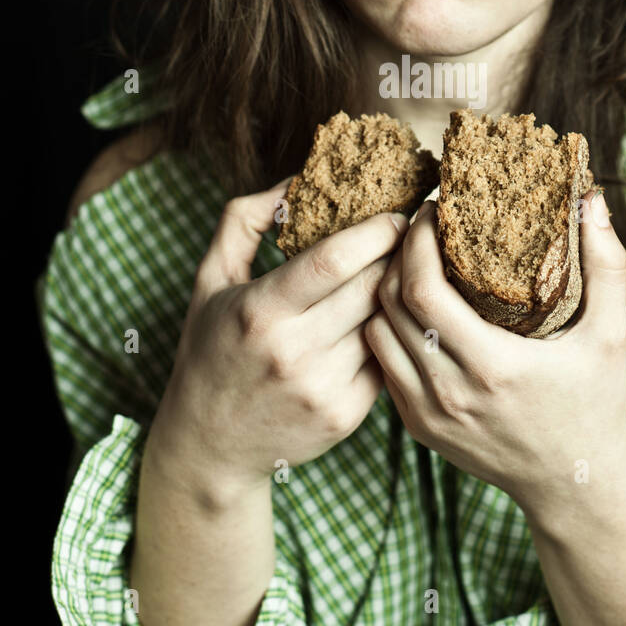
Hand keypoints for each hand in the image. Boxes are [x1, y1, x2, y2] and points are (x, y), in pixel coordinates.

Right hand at [149, 182, 407, 496]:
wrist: (210, 445)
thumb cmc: (211, 350)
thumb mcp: (211, 280)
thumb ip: (244, 220)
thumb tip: (295, 180)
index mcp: (261, 311)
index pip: (334, 260)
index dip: (375, 231)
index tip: (396, 214)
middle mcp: (294, 352)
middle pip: (371, 288)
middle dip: (398, 256)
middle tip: (414, 236)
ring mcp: (323, 388)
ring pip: (385, 323)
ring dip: (400, 295)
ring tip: (409, 273)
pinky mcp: (345, 415)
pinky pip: (385, 359)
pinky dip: (390, 335)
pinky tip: (389, 320)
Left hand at [364, 191, 625, 513]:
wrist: (574, 485)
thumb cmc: (596, 405)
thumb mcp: (612, 336)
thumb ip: (606, 266)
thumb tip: (592, 200)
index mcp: (492, 366)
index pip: (422, 291)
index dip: (417, 243)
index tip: (432, 211)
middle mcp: (450, 393)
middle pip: (389, 306)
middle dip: (397, 256)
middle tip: (418, 226)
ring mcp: (428, 415)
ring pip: (377, 334)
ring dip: (386, 292)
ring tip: (412, 262)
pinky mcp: (419, 428)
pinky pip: (384, 365)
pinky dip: (388, 329)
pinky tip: (412, 308)